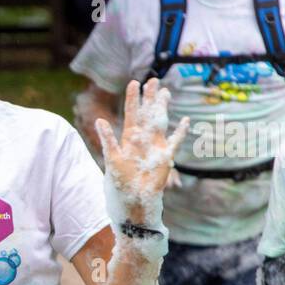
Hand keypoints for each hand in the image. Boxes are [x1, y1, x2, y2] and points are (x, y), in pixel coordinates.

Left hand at [95, 79, 189, 220]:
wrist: (132, 204)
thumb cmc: (120, 185)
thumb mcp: (112, 160)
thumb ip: (108, 140)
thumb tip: (99, 120)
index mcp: (129, 140)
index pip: (132, 115)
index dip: (133, 99)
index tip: (134, 82)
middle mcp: (143, 142)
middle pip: (147, 115)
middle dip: (150, 98)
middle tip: (153, 80)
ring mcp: (155, 149)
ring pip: (160, 123)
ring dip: (161, 108)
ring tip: (165, 92)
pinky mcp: (165, 159)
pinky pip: (175, 143)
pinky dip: (180, 133)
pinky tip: (185, 121)